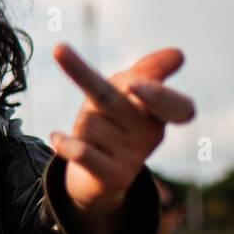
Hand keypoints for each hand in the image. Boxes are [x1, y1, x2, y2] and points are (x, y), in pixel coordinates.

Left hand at [49, 44, 194, 214]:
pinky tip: (56, 137)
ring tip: (90, 137)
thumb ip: (148, 70)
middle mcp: (150, 135)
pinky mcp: (112, 176)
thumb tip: (178, 53)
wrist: (97, 179)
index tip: (137, 82)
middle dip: (90, 80)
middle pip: (111, 99)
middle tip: (125, 84)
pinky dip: (66, 144)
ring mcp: (133, 157)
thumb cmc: (113, 124)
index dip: (160, 97)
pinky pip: (82, 152)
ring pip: (88, 121)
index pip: (175, 107)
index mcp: (158, 113)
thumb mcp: (126, 92)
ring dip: (80, 124)